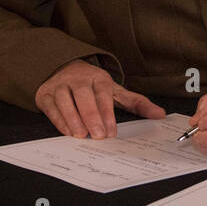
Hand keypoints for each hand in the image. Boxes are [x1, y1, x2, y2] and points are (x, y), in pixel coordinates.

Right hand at [35, 58, 165, 138]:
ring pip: (65, 100)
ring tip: (81, 135)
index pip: (103, 93)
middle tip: (98, 136)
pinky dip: (59, 120)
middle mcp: (78, 78)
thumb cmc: (93, 86)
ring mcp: (60, 85)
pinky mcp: (45, 94)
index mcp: (98, 77)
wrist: (63, 69)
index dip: (107, 112)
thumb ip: (137, 103)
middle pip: (84, 95)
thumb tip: (160, 114)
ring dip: (73, 118)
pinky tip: (68, 132)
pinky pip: (51, 107)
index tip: (111, 131)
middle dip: (91, 116)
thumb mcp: (115, 91)